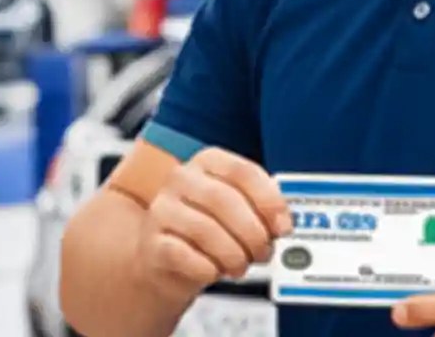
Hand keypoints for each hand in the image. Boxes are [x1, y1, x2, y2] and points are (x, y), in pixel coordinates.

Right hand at [137, 147, 292, 301]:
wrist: (169, 260)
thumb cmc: (210, 230)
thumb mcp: (239, 212)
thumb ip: (262, 211)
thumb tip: (282, 224)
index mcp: (209, 162)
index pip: (243, 171)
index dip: (269, 201)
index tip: (283, 227)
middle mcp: (182, 178)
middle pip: (224, 200)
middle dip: (252, 233)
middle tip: (262, 253)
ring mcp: (162, 208)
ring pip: (204, 229)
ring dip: (233, 255)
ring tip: (240, 266)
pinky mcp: (151, 241)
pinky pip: (182, 255)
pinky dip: (206, 268)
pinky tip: (214, 271)